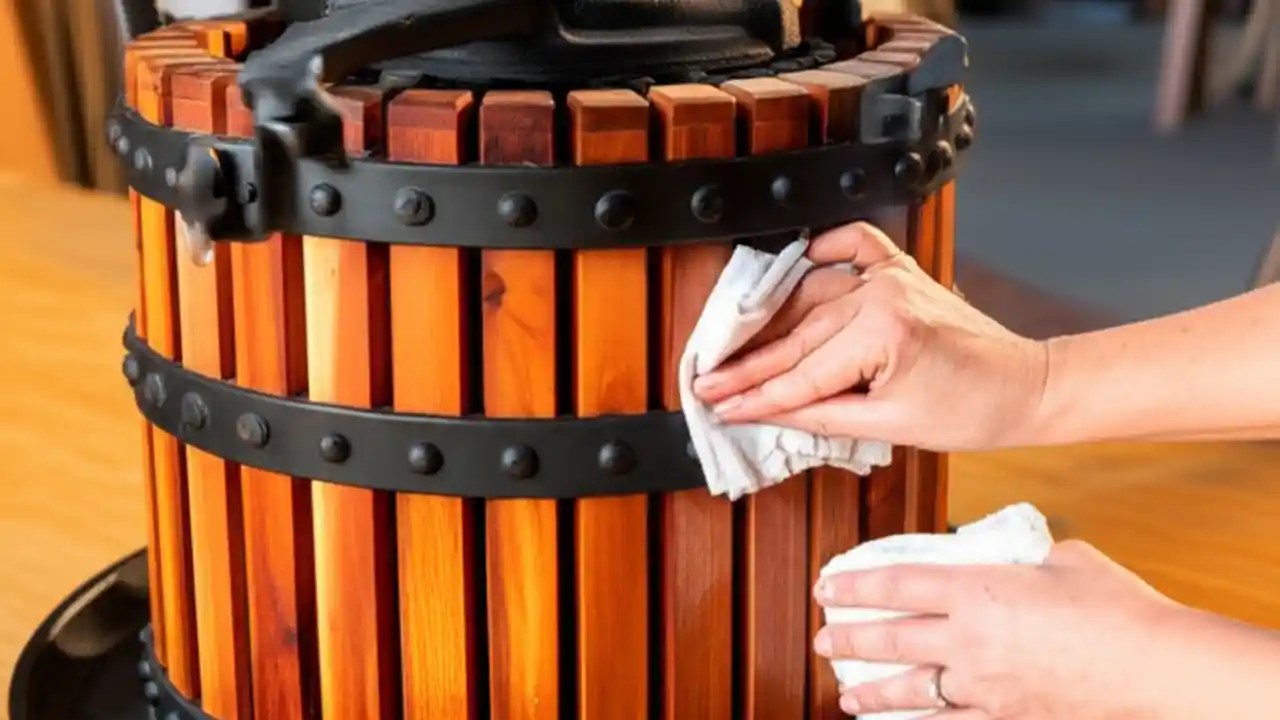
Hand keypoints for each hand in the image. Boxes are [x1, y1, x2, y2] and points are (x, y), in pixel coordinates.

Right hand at [691, 222, 1048, 450]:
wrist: (1025, 387)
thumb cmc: (971, 411)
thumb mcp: (889, 425)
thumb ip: (822, 415)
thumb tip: (770, 414)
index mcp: (882, 336)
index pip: (802, 373)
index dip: (756, 395)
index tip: (718, 406)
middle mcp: (881, 296)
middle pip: (798, 335)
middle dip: (749, 365)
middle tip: (708, 381)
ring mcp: (891, 279)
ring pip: (811, 295)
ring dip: (771, 318)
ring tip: (734, 339)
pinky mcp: (902, 272)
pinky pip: (855, 245)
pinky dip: (823, 248)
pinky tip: (797, 257)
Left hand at [812, 540, 1185, 718]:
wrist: (1154, 668)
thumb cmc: (1115, 606)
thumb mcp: (1063, 557)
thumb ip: (1022, 555)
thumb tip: (1010, 555)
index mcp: (976, 590)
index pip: (896, 584)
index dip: (855, 585)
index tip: (826, 586)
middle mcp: (968, 640)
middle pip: (891, 640)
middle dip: (848, 639)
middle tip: (822, 638)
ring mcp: (983, 686)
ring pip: (910, 690)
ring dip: (871, 691)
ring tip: (846, 694)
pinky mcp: (1004, 719)